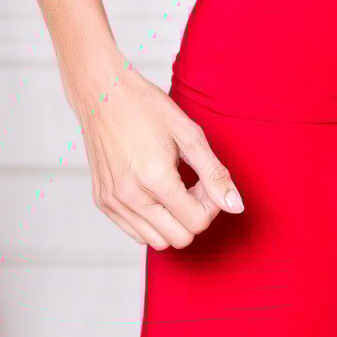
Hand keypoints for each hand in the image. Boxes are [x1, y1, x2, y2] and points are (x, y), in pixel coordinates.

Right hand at [63, 50, 244, 249]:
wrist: (101, 93)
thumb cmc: (145, 107)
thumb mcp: (189, 135)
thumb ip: (215, 174)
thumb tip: (236, 207)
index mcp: (154, 179)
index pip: (197, 222)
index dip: (209, 206)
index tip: (203, 182)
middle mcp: (131, 197)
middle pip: (180, 239)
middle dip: (193, 216)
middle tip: (190, 187)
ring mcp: (114, 202)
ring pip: (158, 242)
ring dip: (173, 222)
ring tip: (171, 190)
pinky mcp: (103, 202)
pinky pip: (137, 233)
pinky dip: (152, 222)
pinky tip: (153, 194)